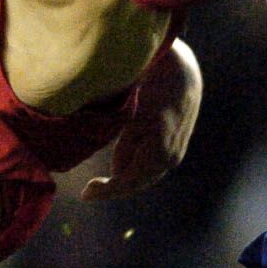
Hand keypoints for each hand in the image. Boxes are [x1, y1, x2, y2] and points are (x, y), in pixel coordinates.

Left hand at [82, 40, 201, 201]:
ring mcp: (176, 154)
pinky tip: (121, 164)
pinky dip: (135, 168)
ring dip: (124, 177)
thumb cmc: (149, 84)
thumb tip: (117, 173)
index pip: (126, 181)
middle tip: (89, 190)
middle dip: (113, 187)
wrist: (181, 71)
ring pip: (145, 175)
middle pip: (136, 183)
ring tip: (100, 180)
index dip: (105, 192)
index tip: (85, 195)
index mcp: (157, 150)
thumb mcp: (127, 113)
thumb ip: (122, 145)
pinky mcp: (177, 149)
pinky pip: (151, 166)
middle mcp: (170, 157)